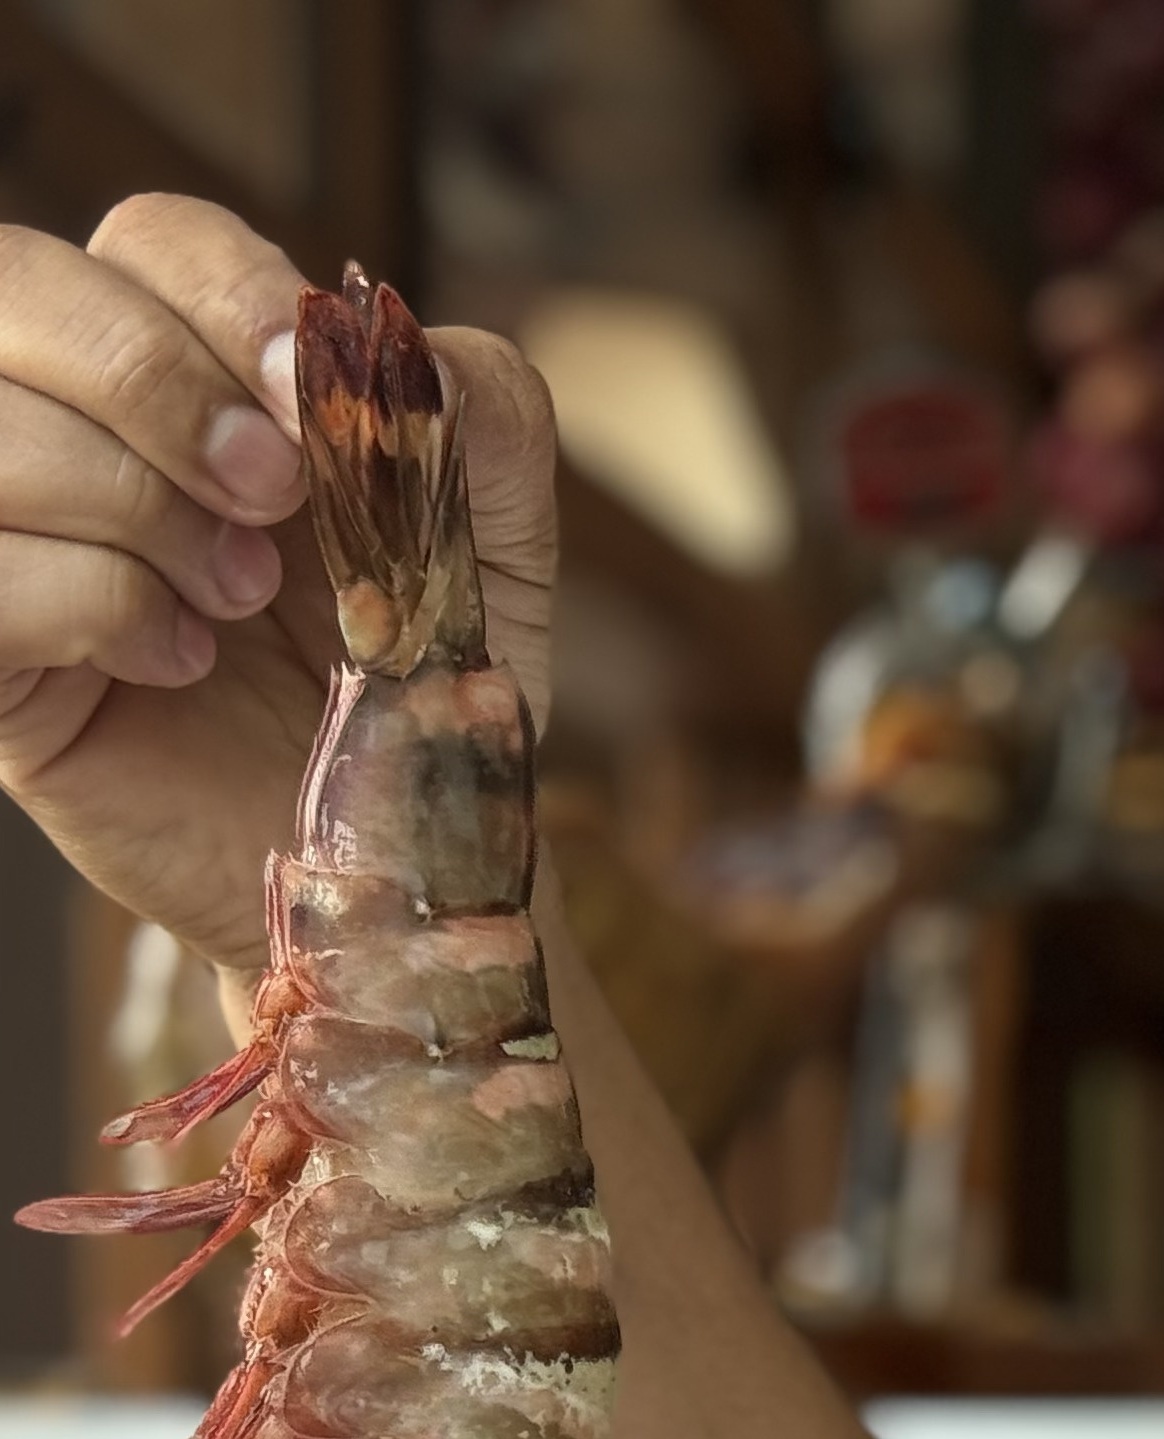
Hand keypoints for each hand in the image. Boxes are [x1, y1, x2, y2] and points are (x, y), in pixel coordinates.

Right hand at [0, 194, 556, 977]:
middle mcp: (72, 419)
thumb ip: (477, 414)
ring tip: (236, 601)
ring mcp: (9, 525)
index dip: (228, 296)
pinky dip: (92, 601)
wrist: (399, 850)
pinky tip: (177, 662)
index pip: (153, 237)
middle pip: (20, 283)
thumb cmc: (424, 687)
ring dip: (136, 504)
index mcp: (193, 365)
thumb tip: (397, 339)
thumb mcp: (489, 544)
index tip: (314, 406)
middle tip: (272, 500)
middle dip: (155, 380)